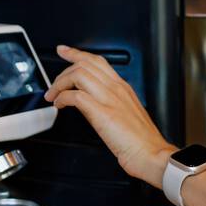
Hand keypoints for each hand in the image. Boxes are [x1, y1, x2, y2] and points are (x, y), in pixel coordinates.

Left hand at [44, 44, 174, 186]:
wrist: (152, 153)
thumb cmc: (142, 140)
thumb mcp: (127, 114)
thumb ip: (111, 104)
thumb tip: (91, 103)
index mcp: (123, 88)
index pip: (97, 62)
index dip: (77, 54)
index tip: (65, 52)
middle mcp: (116, 88)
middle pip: (85, 64)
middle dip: (63, 70)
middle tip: (53, 82)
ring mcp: (110, 99)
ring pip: (79, 74)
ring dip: (59, 83)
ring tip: (54, 95)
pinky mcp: (103, 112)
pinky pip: (76, 96)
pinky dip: (62, 98)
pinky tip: (60, 105)